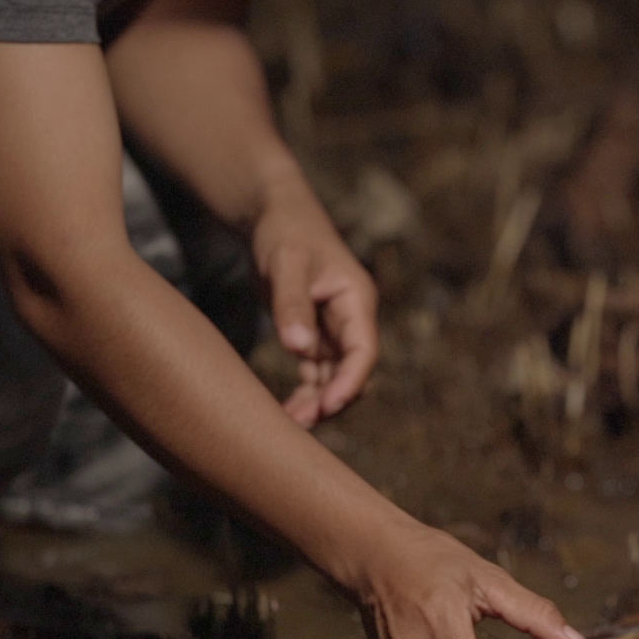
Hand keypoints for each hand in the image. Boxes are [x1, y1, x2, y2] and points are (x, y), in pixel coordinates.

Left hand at [250, 183, 379, 426]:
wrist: (274, 215)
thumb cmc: (284, 232)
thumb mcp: (286, 264)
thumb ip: (292, 305)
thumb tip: (298, 349)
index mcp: (356, 300)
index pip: (364, 351)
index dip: (350, 382)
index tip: (328, 406)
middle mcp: (351, 320)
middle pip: (352, 372)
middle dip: (330, 401)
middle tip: (297, 424)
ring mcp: (334, 330)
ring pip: (334, 378)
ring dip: (316, 402)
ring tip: (287, 424)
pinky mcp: (315, 335)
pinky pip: (316, 373)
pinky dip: (305, 392)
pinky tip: (285, 411)